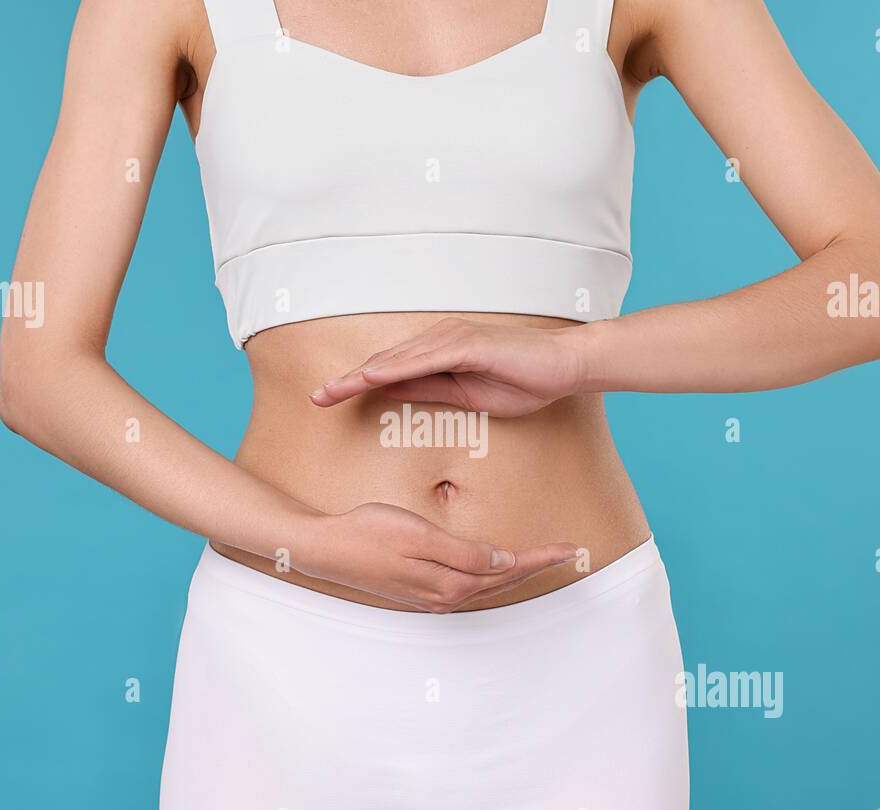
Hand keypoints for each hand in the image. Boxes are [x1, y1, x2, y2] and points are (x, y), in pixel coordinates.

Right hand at [295, 502, 576, 612]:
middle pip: (503, 580)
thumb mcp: (420, 535)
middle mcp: (446, 596)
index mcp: (451, 582)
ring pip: (487, 585)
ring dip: (515, 572)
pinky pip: (468, 586)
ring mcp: (432, 596)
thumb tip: (503, 561)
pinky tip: (495, 568)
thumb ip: (464, 553)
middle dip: (536, 566)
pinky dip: (491, 577)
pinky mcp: (420, 590)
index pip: (508, 568)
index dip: (541, 558)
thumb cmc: (369, 533)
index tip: (570, 549)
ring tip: (540, 559)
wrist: (326, 548)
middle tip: (566, 552)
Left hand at [308, 317, 587, 416]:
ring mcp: (452, 338)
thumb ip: (432, 390)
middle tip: (315, 399)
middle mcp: (440, 339)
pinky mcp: (467, 343)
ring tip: (333, 391)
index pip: (389, 371)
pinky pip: (424, 359)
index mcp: (439, 353)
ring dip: (362, 375)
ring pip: (396, 360)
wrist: (564, 366)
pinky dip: (395, 369)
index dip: (356, 385)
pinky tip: (372, 378)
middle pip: (384, 362)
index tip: (328, 401)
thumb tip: (396, 393)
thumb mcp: (467, 396)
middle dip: (348, 381)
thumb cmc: (523, 380)